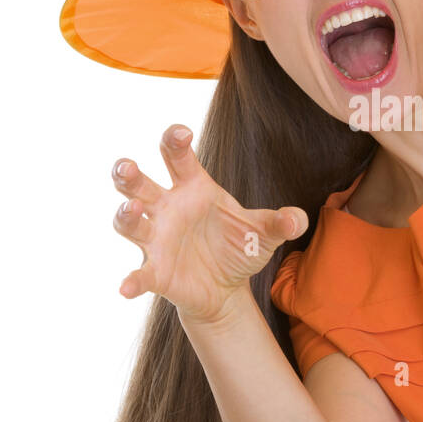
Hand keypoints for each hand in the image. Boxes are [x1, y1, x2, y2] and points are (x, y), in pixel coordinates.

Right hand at [112, 124, 307, 323]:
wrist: (226, 288)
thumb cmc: (238, 248)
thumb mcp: (264, 234)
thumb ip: (280, 222)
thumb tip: (297, 220)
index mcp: (193, 188)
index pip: (177, 157)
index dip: (174, 141)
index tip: (180, 133)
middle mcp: (168, 209)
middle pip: (139, 184)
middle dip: (128, 173)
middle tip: (126, 166)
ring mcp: (157, 240)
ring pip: (129, 222)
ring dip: (125, 216)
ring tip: (131, 211)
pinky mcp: (156, 272)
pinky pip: (140, 274)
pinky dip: (132, 280)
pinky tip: (126, 288)